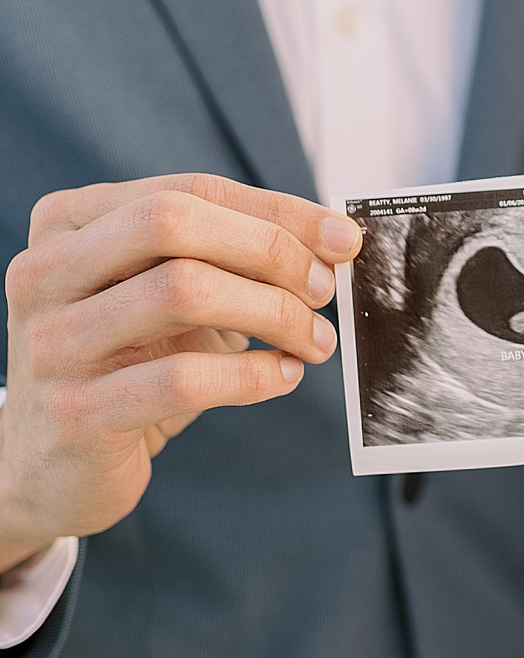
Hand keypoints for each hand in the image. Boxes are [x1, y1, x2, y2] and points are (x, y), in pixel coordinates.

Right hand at [0, 173, 361, 571]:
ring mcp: (54, 342)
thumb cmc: (126, 365)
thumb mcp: (163, 298)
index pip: (188, 191)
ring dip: (272, 313)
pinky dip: (250, 375)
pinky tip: (281, 377)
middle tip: (323, 290)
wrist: (47, 467)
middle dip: (268, 250)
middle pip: (175, 222)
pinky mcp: (75, 411)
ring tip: (313, 340)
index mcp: (68, 225)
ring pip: (182, 291)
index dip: (276, 210)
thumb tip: (332, 243)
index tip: (343, 239)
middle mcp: (46, 272)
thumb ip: (225, 259)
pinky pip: (183, 378)